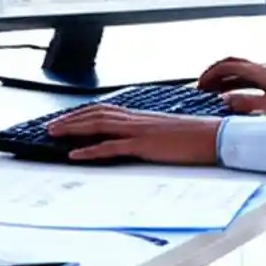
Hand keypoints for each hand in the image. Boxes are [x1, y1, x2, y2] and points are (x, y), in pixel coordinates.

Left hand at [45, 105, 220, 163]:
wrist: (216, 137)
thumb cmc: (197, 137)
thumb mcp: (168, 133)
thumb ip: (150, 133)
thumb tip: (138, 140)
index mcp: (142, 116)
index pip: (105, 110)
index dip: (83, 114)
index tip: (67, 118)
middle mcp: (137, 120)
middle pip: (95, 114)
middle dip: (70, 119)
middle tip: (49, 126)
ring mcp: (139, 131)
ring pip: (98, 126)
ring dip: (73, 129)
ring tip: (53, 134)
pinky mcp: (144, 146)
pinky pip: (112, 147)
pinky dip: (90, 151)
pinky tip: (75, 155)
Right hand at [197, 57, 265, 113]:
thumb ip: (245, 103)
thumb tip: (225, 100)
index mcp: (260, 71)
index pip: (228, 65)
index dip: (211, 74)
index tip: (200, 85)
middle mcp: (263, 69)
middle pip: (232, 64)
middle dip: (215, 73)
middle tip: (202, 85)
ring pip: (240, 71)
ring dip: (224, 79)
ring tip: (213, 91)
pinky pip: (248, 78)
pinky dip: (235, 84)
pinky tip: (234, 96)